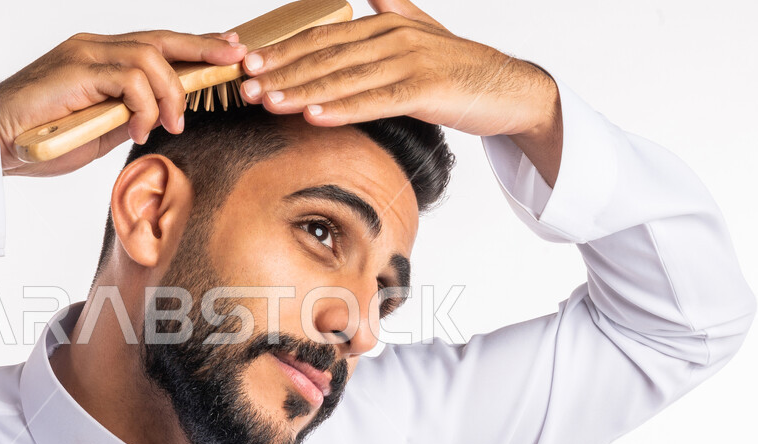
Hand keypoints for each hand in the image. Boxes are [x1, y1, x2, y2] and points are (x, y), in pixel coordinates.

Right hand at [0, 30, 247, 177]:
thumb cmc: (38, 140)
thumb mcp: (97, 130)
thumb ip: (127, 116)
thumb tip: (159, 116)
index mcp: (98, 57)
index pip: (156, 43)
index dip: (194, 45)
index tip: (227, 50)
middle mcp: (93, 47)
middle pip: (161, 39)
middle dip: (203, 48)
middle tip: (234, 59)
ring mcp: (84, 54)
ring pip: (151, 58)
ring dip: (172, 93)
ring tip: (173, 124)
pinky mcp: (77, 69)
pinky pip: (130, 78)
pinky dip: (145, 105)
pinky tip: (142, 127)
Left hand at [237, 0, 561, 184]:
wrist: (512, 89)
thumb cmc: (462, 69)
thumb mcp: (423, 34)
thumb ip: (394, 12)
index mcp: (384, 24)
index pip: (322, 38)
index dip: (283, 51)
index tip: (249, 65)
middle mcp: (392, 36)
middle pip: (326, 56)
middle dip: (282, 72)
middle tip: (245, 86)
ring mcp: (410, 61)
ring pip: (344, 78)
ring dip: (302, 92)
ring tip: (268, 103)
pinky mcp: (426, 89)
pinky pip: (376, 102)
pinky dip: (343, 108)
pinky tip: (314, 117)